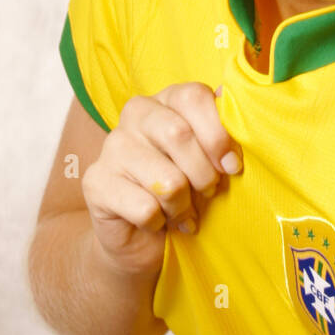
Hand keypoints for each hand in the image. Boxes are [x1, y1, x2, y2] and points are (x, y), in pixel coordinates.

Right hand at [81, 82, 242, 278]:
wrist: (144, 238)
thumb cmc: (186, 190)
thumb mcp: (211, 159)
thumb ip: (222, 133)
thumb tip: (239, 107)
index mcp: (167, 100)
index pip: (193, 96)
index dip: (218, 134)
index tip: (232, 166)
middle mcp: (136, 114)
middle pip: (178, 134)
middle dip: (204, 174)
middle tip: (209, 192)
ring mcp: (111, 146)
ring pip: (166, 179)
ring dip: (183, 204)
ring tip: (182, 211)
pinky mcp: (96, 182)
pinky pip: (145, 208)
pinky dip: (161, 222)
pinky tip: (158, 222)